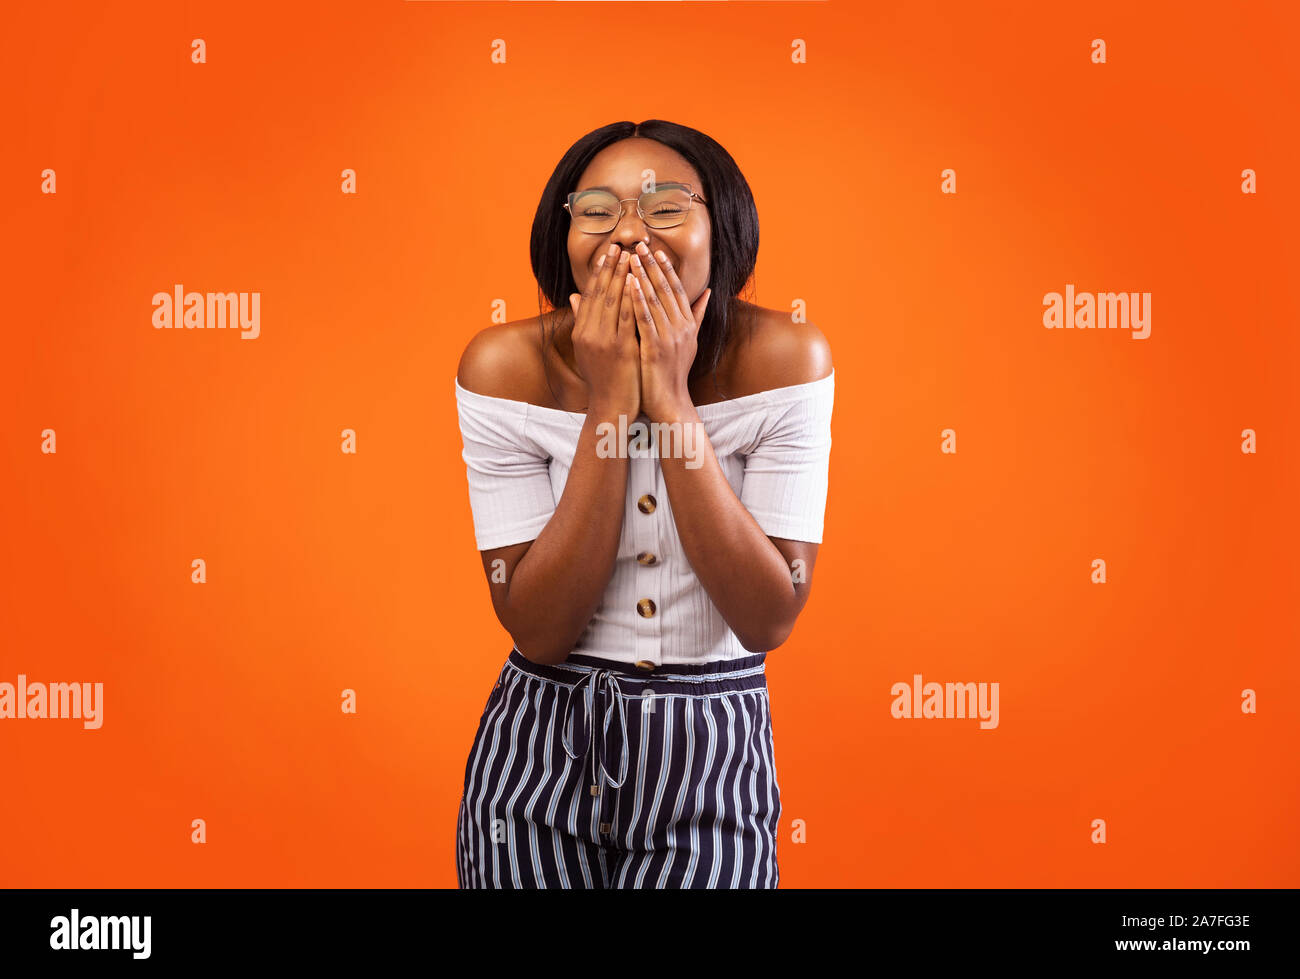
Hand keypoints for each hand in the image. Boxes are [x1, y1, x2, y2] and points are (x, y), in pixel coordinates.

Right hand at [569, 243, 639, 419]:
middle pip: (601, 293)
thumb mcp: (587, 349)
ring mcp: (604, 341)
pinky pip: (628, 318)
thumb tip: (574, 296)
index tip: (609, 253)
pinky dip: (633, 299)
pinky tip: (639, 283)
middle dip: (611, 267)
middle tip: (621, 245)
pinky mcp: (620, 350)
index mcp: (581, 332)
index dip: (601, 272)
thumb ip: (582, 321)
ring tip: (632, 256)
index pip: (591, 295)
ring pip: (614, 302)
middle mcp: (589, 334)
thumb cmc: (603, 379)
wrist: (610, 407)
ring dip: (623, 276)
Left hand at [626, 242, 711, 422]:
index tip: (658, 250)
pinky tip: (628, 284)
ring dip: (643, 276)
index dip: (667, 269)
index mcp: (688, 325)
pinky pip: (645, 319)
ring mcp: (669, 338)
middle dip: (653, 265)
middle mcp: (682, 328)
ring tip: (631, 257)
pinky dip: (637, 299)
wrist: (671, 404)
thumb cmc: (674, 374)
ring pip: (655, 300)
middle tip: (640, 244)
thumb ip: (697, 316)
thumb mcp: (690, 342)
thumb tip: (708, 292)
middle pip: (666, 290)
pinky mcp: (655, 348)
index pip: (677, 290)